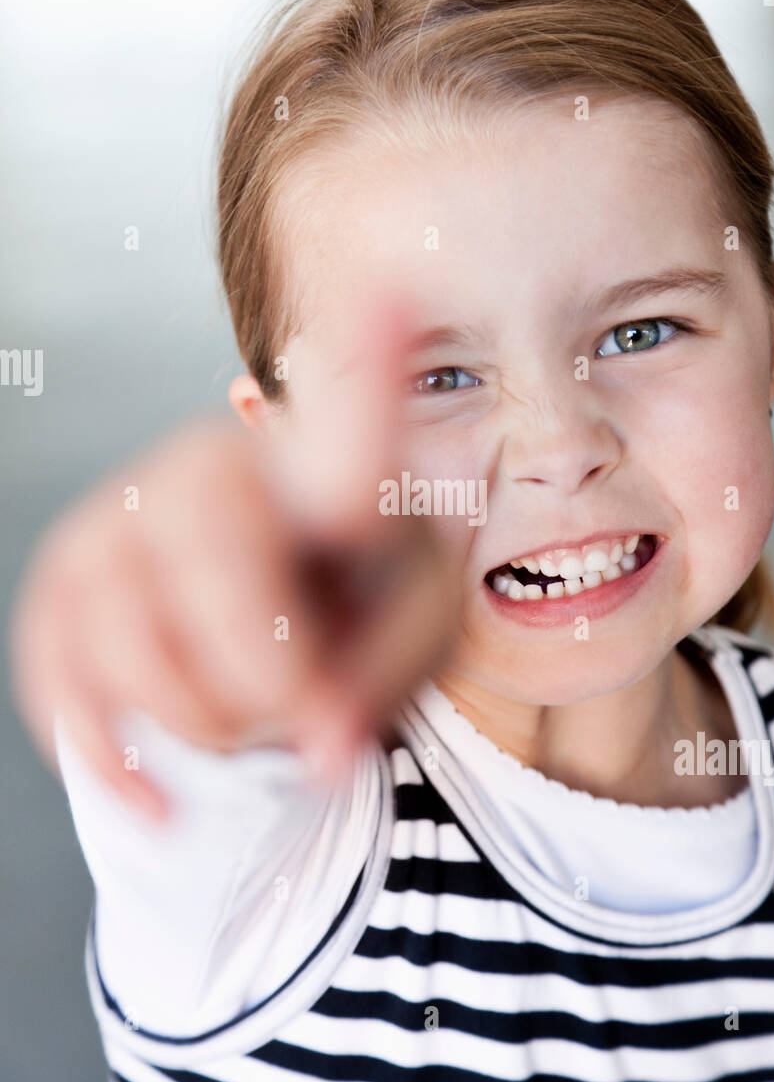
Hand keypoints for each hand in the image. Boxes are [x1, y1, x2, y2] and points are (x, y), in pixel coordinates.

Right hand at [9, 297, 464, 818]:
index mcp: (320, 473)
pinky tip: (158, 795)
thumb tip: (313, 749)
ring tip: (238, 718)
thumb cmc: (354, 616)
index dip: (370, 358)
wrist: (269, 639)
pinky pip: (58, 687)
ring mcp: (116, 526)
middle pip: (215, 572)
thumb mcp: (408, 640)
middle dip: (260, 677)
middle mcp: (206, 472)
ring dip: (199, 728)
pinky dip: (114, 762)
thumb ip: (376, 686)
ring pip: (130, 650)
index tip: (395, 286)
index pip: (351, 420)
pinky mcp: (58, 594)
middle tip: (293, 693)